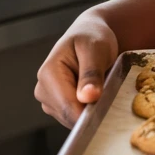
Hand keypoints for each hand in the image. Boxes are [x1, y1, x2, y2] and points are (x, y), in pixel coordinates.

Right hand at [35, 13, 118, 127]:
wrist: (90, 35)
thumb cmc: (93, 38)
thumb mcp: (96, 49)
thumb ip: (91, 73)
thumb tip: (87, 98)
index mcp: (48, 74)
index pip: (67, 106)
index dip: (88, 114)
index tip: (109, 112)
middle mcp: (43, 90)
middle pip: (69, 115)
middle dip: (91, 111)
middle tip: (111, 93)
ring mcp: (49, 100)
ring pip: (72, 119)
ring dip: (90, 110)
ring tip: (103, 89)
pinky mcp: (57, 107)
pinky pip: (75, 117)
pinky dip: (88, 110)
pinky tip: (96, 95)